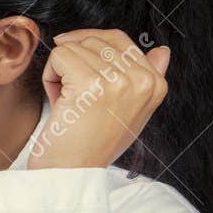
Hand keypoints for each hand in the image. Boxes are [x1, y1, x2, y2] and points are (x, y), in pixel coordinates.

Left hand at [28, 29, 170, 169]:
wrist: (71, 173)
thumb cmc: (93, 145)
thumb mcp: (131, 112)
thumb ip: (147, 79)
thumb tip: (162, 51)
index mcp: (155, 84)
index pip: (120, 39)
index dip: (90, 46)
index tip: (75, 66)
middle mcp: (142, 81)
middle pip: (95, 40)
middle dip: (75, 61)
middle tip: (71, 93)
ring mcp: (118, 81)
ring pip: (75, 47)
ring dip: (60, 70)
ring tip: (67, 100)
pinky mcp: (90, 84)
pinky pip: (60, 55)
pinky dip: (49, 75)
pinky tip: (57, 99)